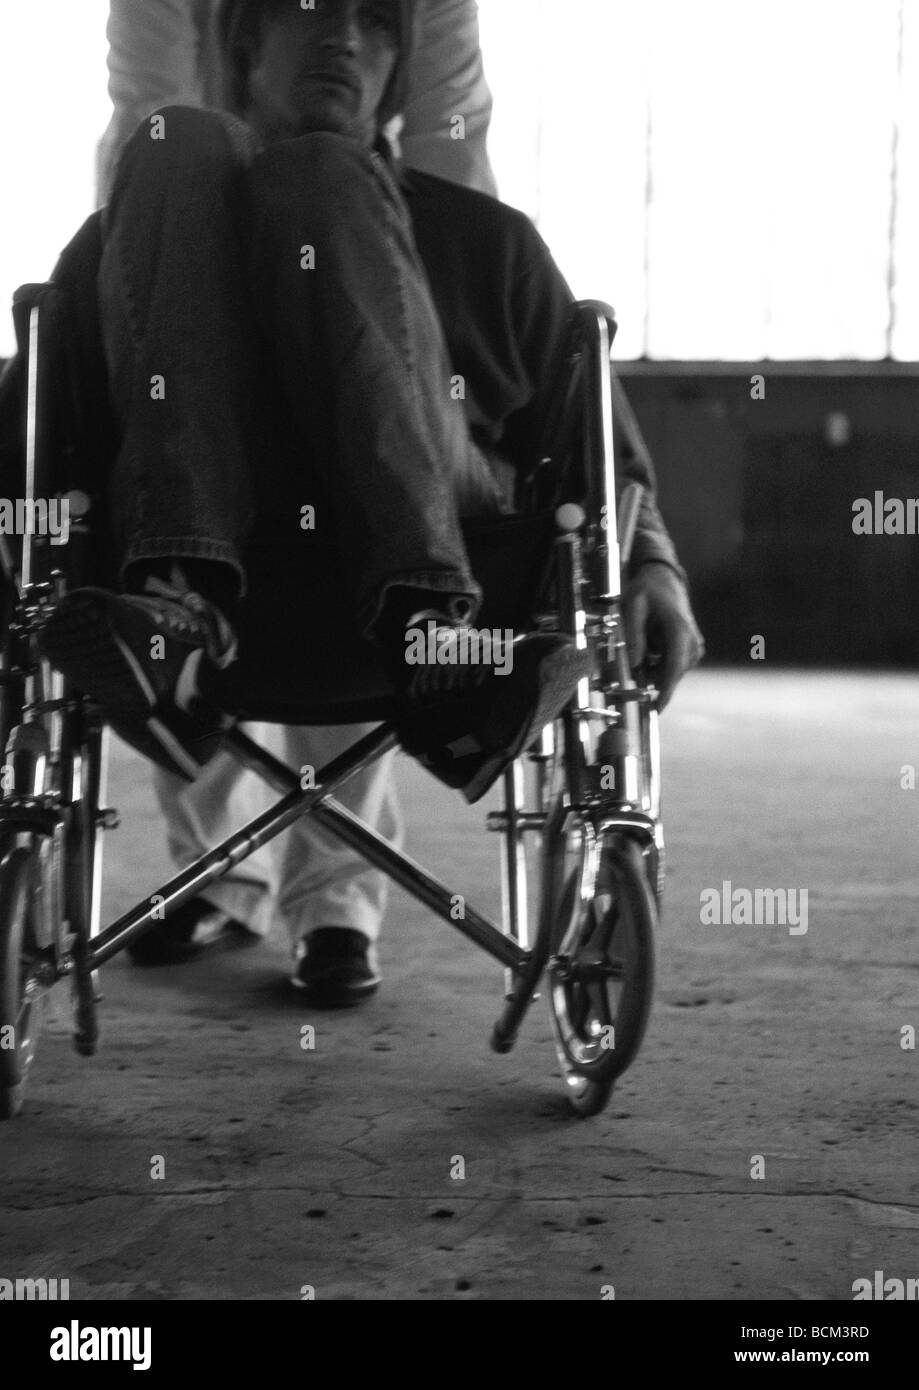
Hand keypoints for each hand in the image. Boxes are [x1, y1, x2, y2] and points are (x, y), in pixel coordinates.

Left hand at [621, 563, 704, 710]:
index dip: (665, 690)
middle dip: (652, 678)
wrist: (664, 581)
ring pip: (670, 672)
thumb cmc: (647, 590)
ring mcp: (694, 647)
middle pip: (671, 674)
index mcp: (679, 630)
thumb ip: (634, 635)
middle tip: (632, 670)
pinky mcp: (691, 651)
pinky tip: (651, 644)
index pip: (674, 667)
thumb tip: (633, 665)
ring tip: (643, 641)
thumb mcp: (633, 606)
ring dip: (653, 668)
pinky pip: (670, 666)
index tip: (657, 708)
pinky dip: (657, 663)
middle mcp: (692, 641)